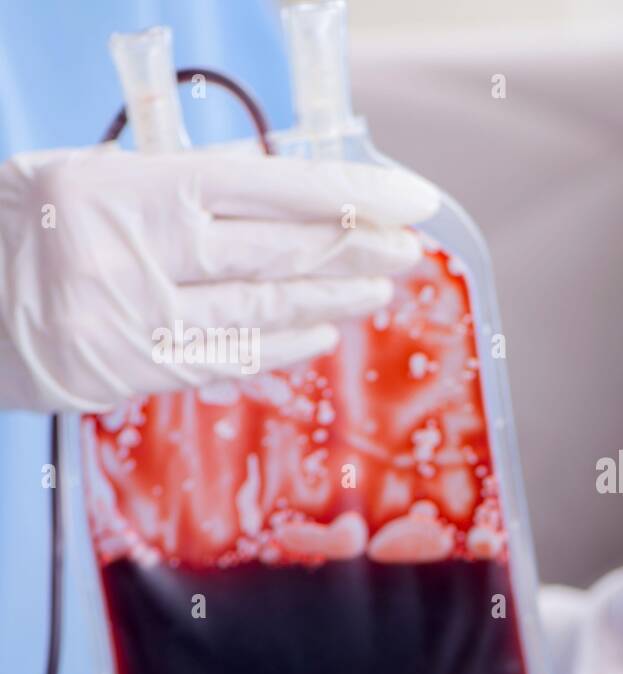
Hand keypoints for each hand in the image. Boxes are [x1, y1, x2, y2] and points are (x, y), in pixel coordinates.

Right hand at [0, 145, 440, 411]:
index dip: (351, 195)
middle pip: (279, 253)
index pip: (271, 187)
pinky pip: (230, 357)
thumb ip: (180, 182)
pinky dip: (283, 343)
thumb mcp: (90, 178)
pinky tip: (322, 333)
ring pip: (264, 310)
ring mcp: (136, 321)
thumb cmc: (23, 226)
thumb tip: (280, 189)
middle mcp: (135, 255)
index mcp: (128, 188)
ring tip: (380, 290)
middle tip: (409, 250)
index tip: (410, 201)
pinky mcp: (134, 371)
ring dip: (332, 301)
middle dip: (356, 251)